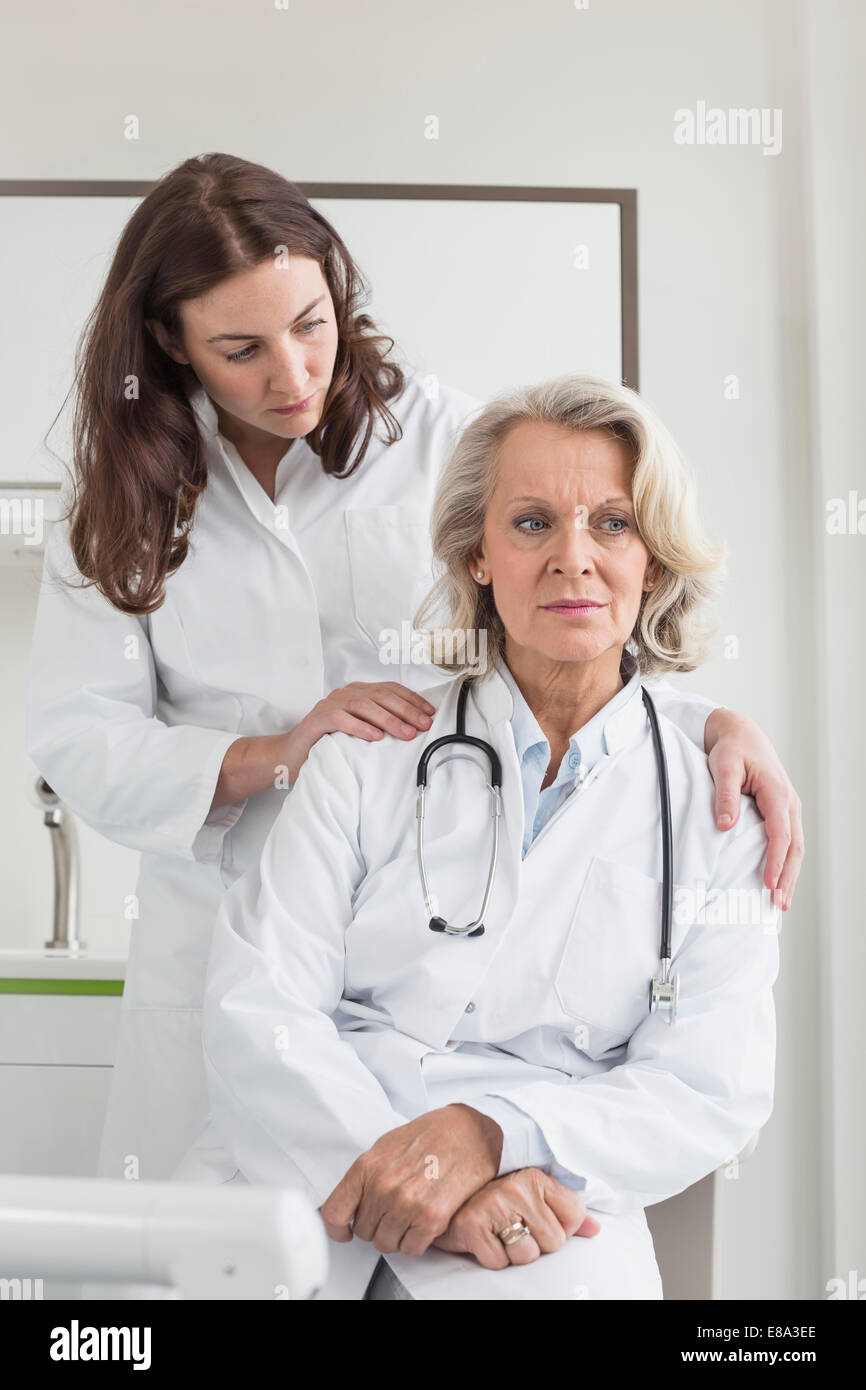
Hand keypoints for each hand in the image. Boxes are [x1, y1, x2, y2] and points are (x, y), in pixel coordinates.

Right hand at [283, 681, 436, 782]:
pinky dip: (360, 727)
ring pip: (364, 706)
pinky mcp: (317, 719)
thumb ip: (379, 725)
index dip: (412, 699)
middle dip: (406, 710)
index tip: (429, 713)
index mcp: (358, 693)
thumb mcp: (360, 731)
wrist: (291, 754)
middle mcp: (345, 694)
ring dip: (389, 720)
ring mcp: (330, 704)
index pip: (390, 689)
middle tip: (423, 725)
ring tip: (406, 733)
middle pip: (381, 696)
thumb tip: (413, 729)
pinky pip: (341, 719)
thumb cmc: (329, 743)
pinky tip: (375, 737)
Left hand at [320, 1104, 502, 1255]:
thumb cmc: (431, 1134)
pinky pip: (411, 1248)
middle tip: (393, 1210)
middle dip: (376, 1225)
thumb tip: (353, 1200)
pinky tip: (423, 1222)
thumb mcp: (387, 1145)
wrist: (470, 1131)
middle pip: (363, 1232)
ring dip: (396, 1235)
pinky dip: (416, 1241)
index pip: (334, 1213)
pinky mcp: (431, 1218)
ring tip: (410, 1215)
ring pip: (386, 1244)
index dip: (336, 1229)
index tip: (344, 1232)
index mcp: (367, 1167)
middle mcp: (383, 1187)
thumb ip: (367, 1175)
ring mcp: (407, 1204)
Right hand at [432, 1167, 600, 1269]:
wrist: (446, 1202)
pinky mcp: (473, 1226)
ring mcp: (494, 1205)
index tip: (539, 1222)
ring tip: (499, 1235)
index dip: (560, 1228)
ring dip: (513, 1254)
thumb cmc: (494, 1204)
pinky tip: (484, 1241)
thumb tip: (595, 1228)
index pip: (575, 1215)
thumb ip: (566, 1212)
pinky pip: (500, 1263)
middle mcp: (517, 1187)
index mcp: (535, 1177)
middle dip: (536, 1244)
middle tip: (513, 1228)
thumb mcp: (532, 1200)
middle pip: (554, 1242)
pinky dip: (491, 1258)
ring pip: (528, 1256)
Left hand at [704, 709, 803, 910]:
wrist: (741, 734)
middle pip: (793, 846)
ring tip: (780, 902)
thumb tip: (725, 824)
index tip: (767, 883)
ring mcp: (789, 808)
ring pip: (795, 847)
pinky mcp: (782, 812)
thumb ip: (725, 795)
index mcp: (777, 792)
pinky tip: (778, 881)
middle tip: (778, 904)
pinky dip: (786, 863)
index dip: (775, 861)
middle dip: (787, 877)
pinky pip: (788, 842)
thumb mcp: (724, 767)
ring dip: (789, 875)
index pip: (780, 833)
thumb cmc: (732, 749)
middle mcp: (789, 802)